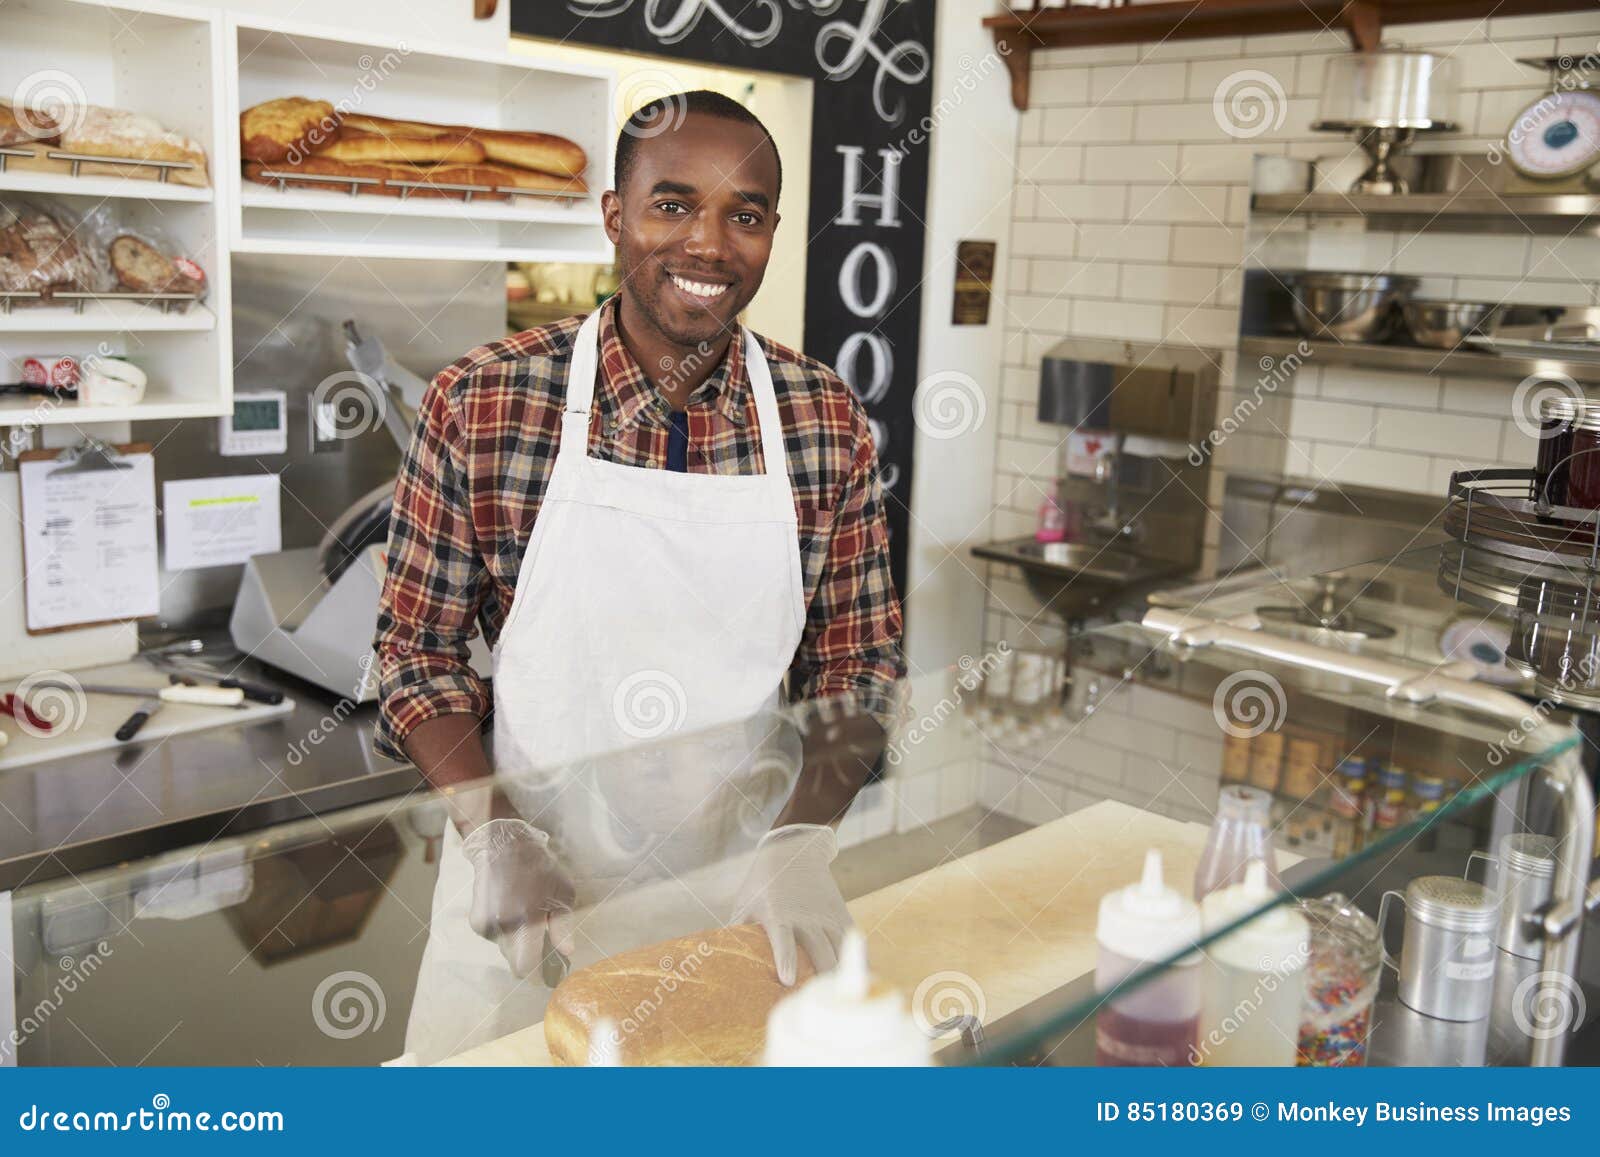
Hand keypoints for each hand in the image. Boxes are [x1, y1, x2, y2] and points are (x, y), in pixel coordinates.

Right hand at [460, 818, 575, 978]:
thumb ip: (563, 927)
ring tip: (526, 915)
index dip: (538, 974)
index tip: (548, 973)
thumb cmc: (539, 868)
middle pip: (515, 961)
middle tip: (544, 941)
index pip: (525, 967)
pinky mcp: (476, 922)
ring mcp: (485, 926)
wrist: (502, 846)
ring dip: (517, 942)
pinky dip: (506, 931)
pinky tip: (512, 909)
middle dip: (529, 957)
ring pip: (506, 949)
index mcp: (525, 922)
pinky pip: (496, 938)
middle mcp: (501, 927)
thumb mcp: (562, 892)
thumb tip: (566, 953)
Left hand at [731, 824, 850, 985]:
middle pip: (820, 952)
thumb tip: (722, 963)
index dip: (786, 959)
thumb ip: (739, 932)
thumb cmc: (764, 880)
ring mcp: (827, 917)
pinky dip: (854, 961)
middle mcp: (806, 917)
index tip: (787, 980)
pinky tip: (855, 980)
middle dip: (820, 979)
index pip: (783, 939)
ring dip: (838, 975)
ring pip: (840, 951)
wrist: (796, 850)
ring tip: (836, 999)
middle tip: (814, 1005)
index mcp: (779, 914)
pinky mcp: (841, 915)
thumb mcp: (746, 902)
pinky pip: (851, 943)